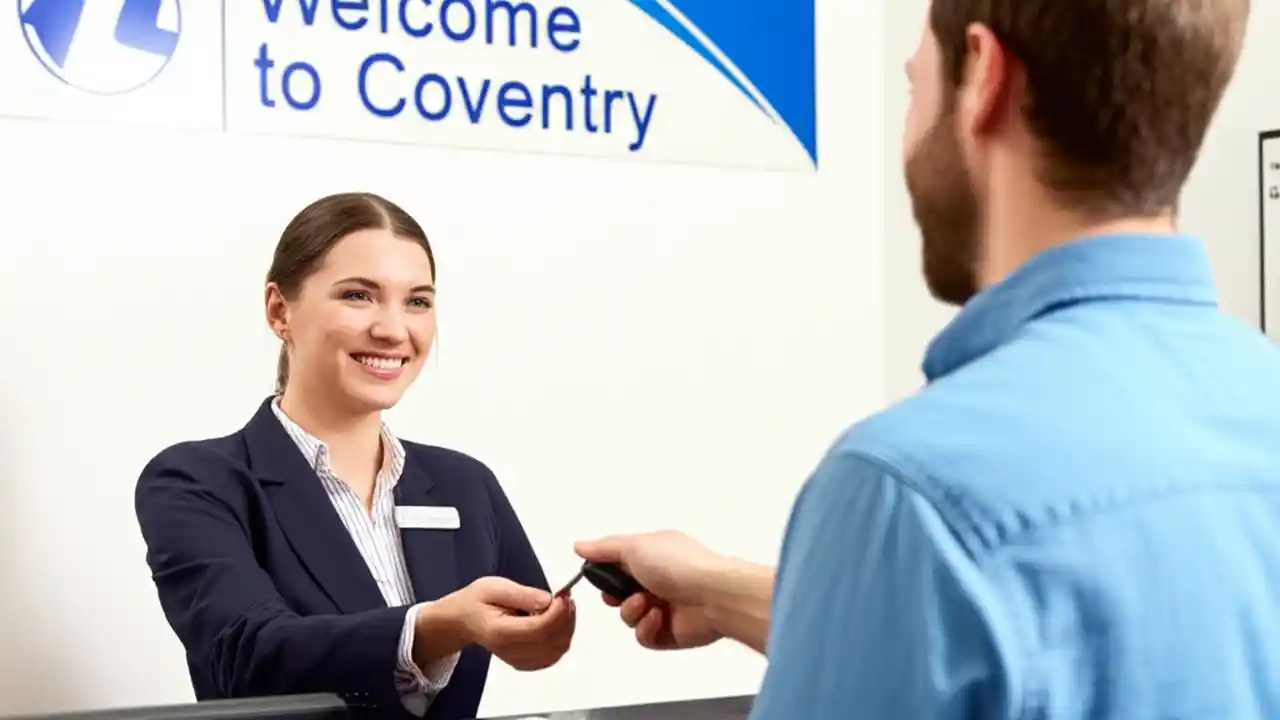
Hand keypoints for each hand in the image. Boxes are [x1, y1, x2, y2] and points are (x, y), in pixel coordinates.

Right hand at [436, 577, 575, 670]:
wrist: (463, 620)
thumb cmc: (476, 602)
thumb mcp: (494, 587)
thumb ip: (522, 594)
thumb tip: (548, 600)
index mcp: (500, 632)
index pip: (539, 629)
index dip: (558, 612)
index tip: (563, 595)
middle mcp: (511, 651)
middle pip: (552, 641)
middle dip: (565, 617)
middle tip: (565, 597)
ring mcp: (519, 660)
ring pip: (557, 650)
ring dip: (567, 628)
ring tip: (562, 607)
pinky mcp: (526, 662)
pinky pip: (554, 656)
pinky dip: (562, 638)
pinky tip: (557, 622)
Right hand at [574, 530, 725, 650]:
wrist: (715, 595)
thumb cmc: (680, 565)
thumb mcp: (635, 546)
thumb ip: (605, 549)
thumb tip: (580, 545)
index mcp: (653, 555)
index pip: (618, 564)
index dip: (604, 573)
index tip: (598, 576)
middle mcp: (659, 580)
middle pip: (620, 593)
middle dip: (614, 596)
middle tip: (617, 594)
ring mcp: (665, 607)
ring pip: (629, 616)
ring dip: (630, 611)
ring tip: (645, 603)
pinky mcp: (670, 633)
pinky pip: (644, 637)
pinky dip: (646, 628)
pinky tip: (657, 618)